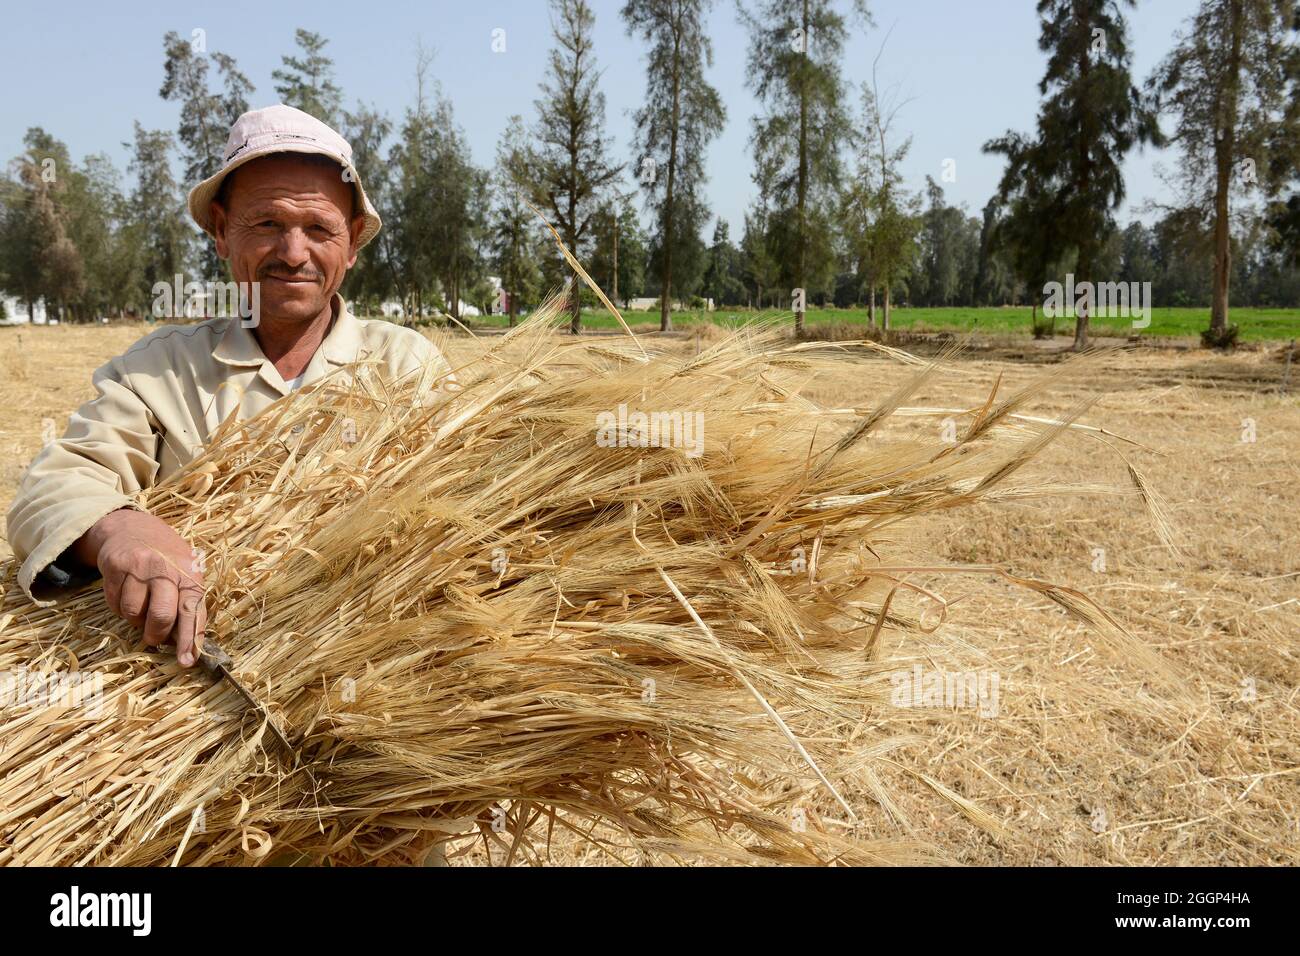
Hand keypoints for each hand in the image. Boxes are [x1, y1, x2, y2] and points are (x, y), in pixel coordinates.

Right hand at [73, 509, 206, 666]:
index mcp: (190, 574)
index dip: (189, 640)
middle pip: (161, 616)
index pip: (192, 612)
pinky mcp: (116, 567)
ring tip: (141, 606)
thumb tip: (189, 643)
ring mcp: (139, 568)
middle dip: (156, 635)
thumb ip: (189, 605)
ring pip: (133, 613)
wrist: (133, 527)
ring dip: (136, 620)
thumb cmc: (166, 559)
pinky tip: (127, 594)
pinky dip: (120, 608)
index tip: (186, 661)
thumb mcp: (186, 574)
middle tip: (154, 637)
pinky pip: (115, 604)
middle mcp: (166, 570)